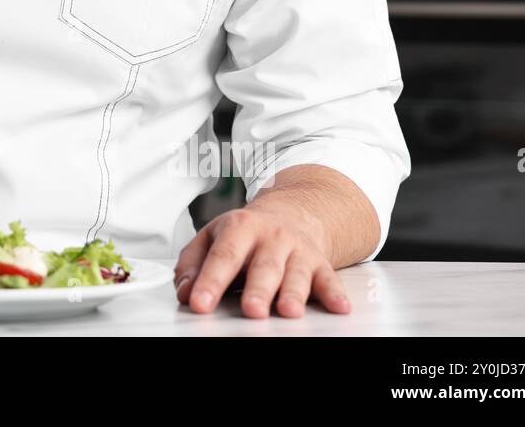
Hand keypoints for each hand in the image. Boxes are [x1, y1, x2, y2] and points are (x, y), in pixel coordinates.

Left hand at [173, 206, 350, 318]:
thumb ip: (192, 264)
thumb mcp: (212, 238)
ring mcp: (298, 250)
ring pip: (296, 274)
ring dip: (293, 293)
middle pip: (263, 267)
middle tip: (251, 310)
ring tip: (288, 311)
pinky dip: (335, 294)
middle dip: (258, 290)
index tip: (199, 304)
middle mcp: (271, 237)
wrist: (290, 213)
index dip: (210, 281)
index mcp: (239, 227)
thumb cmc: (244, 233)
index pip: (222, 257)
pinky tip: (339, 307)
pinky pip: (330, 279)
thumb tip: (185, 291)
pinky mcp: (320, 263)